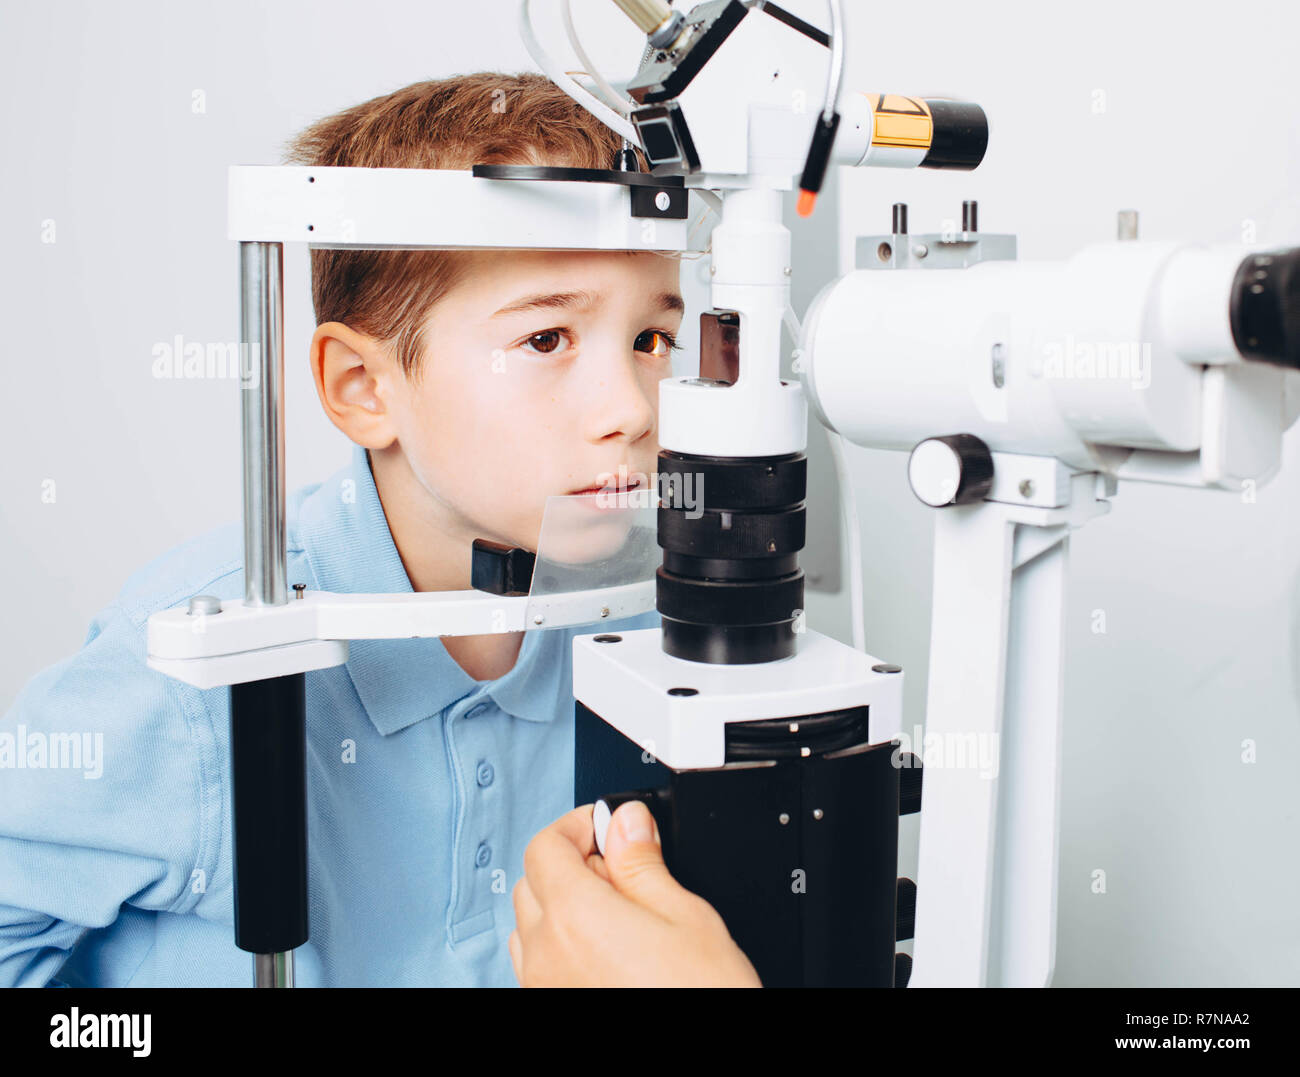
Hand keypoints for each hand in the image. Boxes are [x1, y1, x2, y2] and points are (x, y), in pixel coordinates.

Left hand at [509, 800, 760, 986]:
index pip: (545, 846)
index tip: (609, 827)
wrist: (711, 1070)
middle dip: (571, 863)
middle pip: (532, 882)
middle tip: (623, 869)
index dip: (577, 825)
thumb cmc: (703, 999)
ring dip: (561, 906)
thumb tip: (626, 820)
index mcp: (576, 917)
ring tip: (619, 916)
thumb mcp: (687, 916)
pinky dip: (559, 946)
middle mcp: (546, 954)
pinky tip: (607, 954)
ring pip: (529, 926)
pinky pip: (536, 966)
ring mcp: (542, 990)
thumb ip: (643, 862)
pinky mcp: (549, 1010)